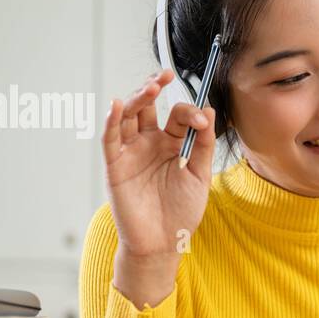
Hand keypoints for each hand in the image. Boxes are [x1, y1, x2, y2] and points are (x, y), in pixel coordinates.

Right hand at [102, 69, 216, 258]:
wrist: (164, 243)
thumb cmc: (181, 212)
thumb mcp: (199, 175)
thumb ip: (202, 144)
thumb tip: (208, 110)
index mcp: (171, 144)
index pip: (176, 116)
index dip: (189, 112)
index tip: (201, 120)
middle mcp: (149, 143)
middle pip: (147, 107)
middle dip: (154, 88)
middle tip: (165, 74)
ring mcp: (131, 153)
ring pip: (128, 116)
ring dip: (137, 98)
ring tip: (151, 86)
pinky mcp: (115, 166)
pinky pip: (110, 139)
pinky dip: (112, 121)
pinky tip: (118, 105)